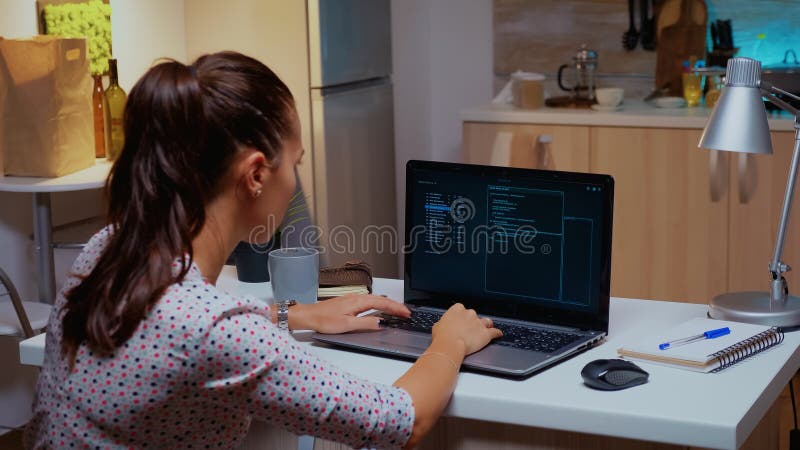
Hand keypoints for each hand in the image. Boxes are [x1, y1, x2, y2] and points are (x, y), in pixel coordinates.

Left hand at [289, 294, 410, 333]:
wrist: (309, 315)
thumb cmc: (323, 320)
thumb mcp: (346, 325)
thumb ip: (365, 323)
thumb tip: (380, 323)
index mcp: (358, 302)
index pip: (382, 304)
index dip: (396, 308)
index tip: (406, 313)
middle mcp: (357, 298)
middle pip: (381, 300)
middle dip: (395, 306)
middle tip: (406, 313)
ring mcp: (353, 300)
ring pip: (375, 301)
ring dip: (387, 305)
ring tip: (397, 311)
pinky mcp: (349, 303)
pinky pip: (369, 302)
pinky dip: (378, 305)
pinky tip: (379, 310)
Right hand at [431, 303, 502, 355]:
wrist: (450, 346)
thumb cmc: (442, 337)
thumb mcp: (437, 326)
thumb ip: (442, 323)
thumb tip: (442, 325)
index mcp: (457, 309)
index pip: (462, 309)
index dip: (462, 316)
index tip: (460, 321)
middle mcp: (469, 314)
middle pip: (474, 315)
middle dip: (473, 321)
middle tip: (469, 329)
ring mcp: (479, 323)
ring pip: (486, 321)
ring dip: (486, 325)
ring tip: (486, 329)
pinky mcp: (486, 334)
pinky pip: (495, 332)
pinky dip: (497, 333)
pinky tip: (498, 334)